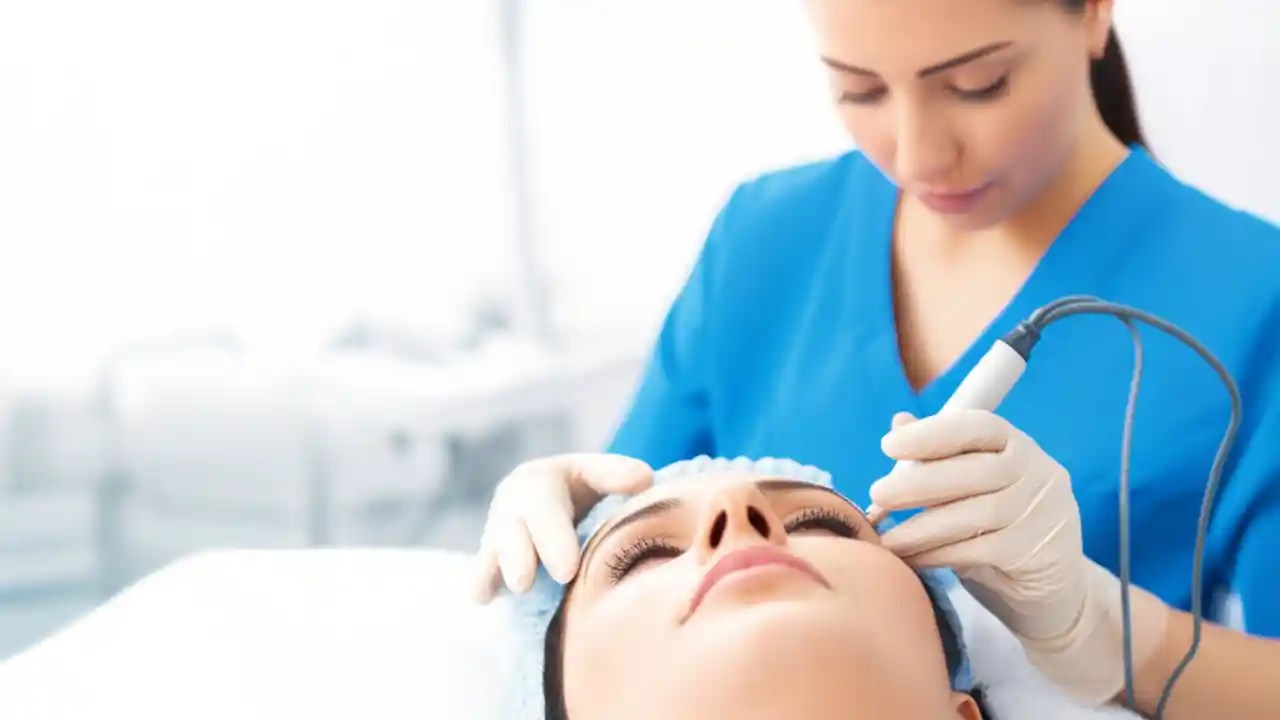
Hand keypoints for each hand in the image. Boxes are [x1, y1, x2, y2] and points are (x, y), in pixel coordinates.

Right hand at [472, 453, 652, 603]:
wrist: (546, 495)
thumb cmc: (579, 487)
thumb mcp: (594, 472)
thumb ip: (615, 474)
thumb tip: (643, 479)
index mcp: (538, 482)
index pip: (544, 508)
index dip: (552, 539)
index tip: (566, 571)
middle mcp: (512, 507)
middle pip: (511, 532)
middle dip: (518, 558)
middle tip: (525, 584)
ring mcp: (497, 534)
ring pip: (491, 551)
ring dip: (494, 572)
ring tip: (507, 593)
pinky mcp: (491, 558)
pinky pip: (482, 570)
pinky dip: (482, 583)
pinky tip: (482, 599)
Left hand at [869, 411, 1169, 704]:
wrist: (1052, 592)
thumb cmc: (998, 529)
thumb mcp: (969, 489)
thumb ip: (938, 456)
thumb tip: (898, 423)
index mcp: (1017, 446)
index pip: (979, 426)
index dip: (932, 433)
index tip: (888, 446)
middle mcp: (1037, 473)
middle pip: (976, 471)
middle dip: (920, 482)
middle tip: (878, 494)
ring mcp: (1043, 513)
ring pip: (975, 514)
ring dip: (922, 528)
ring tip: (886, 540)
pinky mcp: (1037, 553)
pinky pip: (978, 551)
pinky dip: (937, 555)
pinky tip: (911, 560)